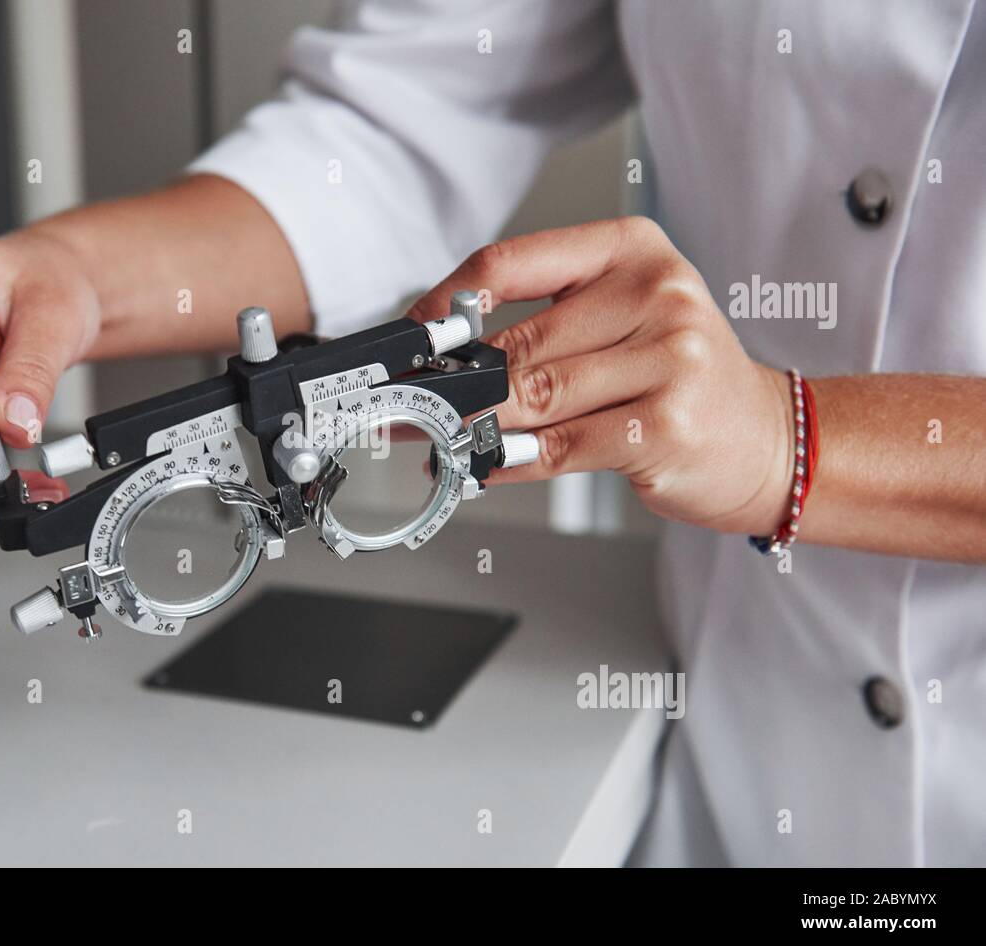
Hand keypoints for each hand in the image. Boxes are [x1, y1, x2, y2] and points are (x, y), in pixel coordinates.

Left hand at [409, 217, 794, 534]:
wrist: (766, 437)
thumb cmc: (681, 375)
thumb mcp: (623, 318)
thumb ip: (543, 324)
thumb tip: (442, 357)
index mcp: (633, 250)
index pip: (511, 263)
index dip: (446, 305)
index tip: (412, 339)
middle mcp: (656, 294)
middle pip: (516, 343)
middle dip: (452, 384)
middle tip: (409, 406)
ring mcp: (668, 360)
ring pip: (531, 398)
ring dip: (473, 427)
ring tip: (440, 438)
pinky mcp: (664, 426)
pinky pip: (557, 446)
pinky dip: (509, 461)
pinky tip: (486, 465)